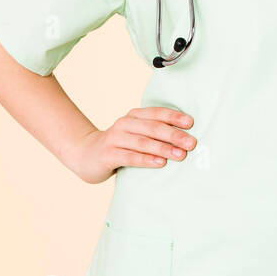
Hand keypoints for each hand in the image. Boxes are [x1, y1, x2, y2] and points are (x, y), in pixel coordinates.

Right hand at [67, 107, 195, 183]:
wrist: (85, 154)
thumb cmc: (119, 145)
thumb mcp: (135, 134)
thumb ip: (154, 133)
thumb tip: (185, 138)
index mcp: (134, 116)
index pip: (156, 113)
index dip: (174, 116)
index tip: (191, 123)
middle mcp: (124, 124)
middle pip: (152, 127)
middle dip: (173, 134)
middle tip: (191, 143)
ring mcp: (114, 139)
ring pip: (142, 142)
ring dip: (163, 148)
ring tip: (180, 154)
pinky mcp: (108, 155)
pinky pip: (130, 157)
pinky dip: (146, 159)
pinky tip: (160, 163)